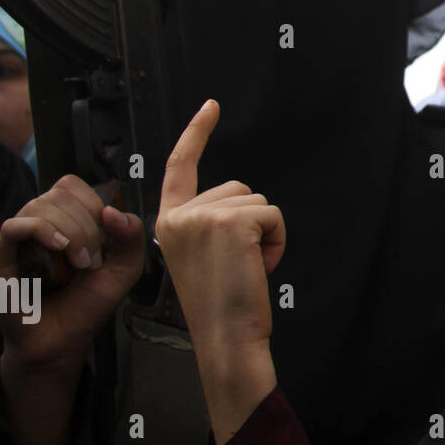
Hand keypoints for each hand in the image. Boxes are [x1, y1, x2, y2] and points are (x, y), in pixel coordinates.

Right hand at [0, 174, 144, 372]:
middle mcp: (42, 224)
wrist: (61, 342)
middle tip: (92, 260)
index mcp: (67, 220)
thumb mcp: (125, 268)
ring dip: (71, 232)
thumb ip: (132, 236)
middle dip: (87, 224)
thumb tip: (112, 210)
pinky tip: (60, 249)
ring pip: (41, 205)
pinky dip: (43, 231)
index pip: (74, 186)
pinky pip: (15, 226)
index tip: (107, 236)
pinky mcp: (2, 256)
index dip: (94, 203)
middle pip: (61, 193)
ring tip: (80, 264)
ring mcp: (20, 238)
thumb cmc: (88, 305)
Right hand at [156, 99, 284, 444]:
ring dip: (265, 234)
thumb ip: (208, 224)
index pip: (179, 166)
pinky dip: (276, 240)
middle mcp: (179, 215)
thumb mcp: (203, 256)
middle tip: (238, 264)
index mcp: (168, 222)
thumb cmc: (221, 305)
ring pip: (257, 201)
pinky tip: (259, 266)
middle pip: (237, 188)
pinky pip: (272, 214)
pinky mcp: (230, 222)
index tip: (211, 107)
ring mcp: (202, 216)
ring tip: (246, 268)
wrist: (226, 338)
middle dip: (251, 222)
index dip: (197, 133)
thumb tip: (238, 202)